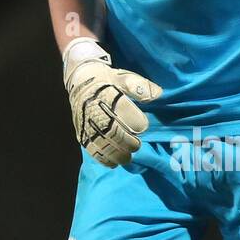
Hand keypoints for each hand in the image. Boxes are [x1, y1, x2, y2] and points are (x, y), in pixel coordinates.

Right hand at [63, 39, 162, 167]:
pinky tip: (113, 162)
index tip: (144, 127)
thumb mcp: (124, 77)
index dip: (135, 120)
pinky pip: (90, 148)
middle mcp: (94, 108)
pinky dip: (102, 158)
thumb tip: (158, 94)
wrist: (80, 80)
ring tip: (127, 158)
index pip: (122, 108)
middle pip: (111, 129)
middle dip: (127, 142)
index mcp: (107, 92)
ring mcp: (86, 121)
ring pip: (101, 142)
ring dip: (116, 153)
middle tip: (137, 146)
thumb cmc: (108, 80)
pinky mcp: (80, 131)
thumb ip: (140, 86)